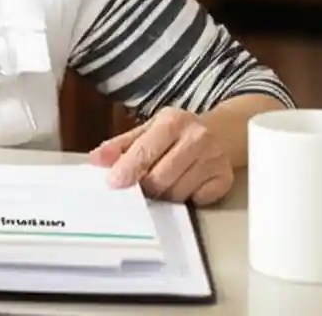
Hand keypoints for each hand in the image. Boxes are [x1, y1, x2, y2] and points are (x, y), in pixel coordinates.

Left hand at [89, 107, 233, 205]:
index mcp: (173, 121)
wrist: (220, 133)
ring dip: (165, 194)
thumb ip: (119, 146)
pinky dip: (188, 198)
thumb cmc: (175, 134)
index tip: (115, 182)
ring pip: (177, 193)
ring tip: (166, 180)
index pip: (146, 150)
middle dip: (146, 186)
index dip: (128, 169)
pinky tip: (187, 184)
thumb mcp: (146, 131)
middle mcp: (197, 137)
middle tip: (142, 183)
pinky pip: (197, 201)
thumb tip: (96, 159)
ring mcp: (215, 159)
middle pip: (160, 178)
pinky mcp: (225, 179)